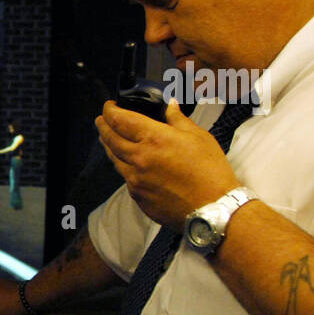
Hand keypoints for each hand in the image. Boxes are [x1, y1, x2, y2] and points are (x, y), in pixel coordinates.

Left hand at [95, 99, 239, 226]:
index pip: (121, 120)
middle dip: (103, 126)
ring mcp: (135, 179)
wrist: (212, 209)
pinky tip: (126, 161)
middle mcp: (139, 158)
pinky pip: (124, 176)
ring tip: (107, 138)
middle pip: (110, 139)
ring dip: (108, 145)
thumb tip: (170, 105)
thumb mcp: (199, 138)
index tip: (109, 106)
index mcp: (154, 139)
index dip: (111, 111)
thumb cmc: (210, 171)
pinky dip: (122, 165)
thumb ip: (178, 120)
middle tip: (101, 120)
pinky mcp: (137, 195)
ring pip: (114, 158)